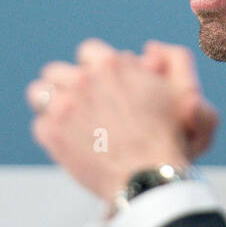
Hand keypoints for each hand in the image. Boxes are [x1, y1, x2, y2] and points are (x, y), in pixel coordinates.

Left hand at [26, 38, 219, 205]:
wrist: (149, 177)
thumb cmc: (171, 138)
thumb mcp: (186, 91)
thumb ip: (175, 60)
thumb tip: (147, 49)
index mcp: (113, 65)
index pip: (89, 51)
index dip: (96, 69)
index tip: (102, 84)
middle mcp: (84, 80)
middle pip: (58, 70)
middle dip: (68, 83)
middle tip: (81, 102)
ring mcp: (63, 105)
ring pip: (40, 91)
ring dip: (51, 102)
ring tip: (66, 118)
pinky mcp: (51, 133)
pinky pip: (39, 124)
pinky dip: (52, 132)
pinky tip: (69, 142)